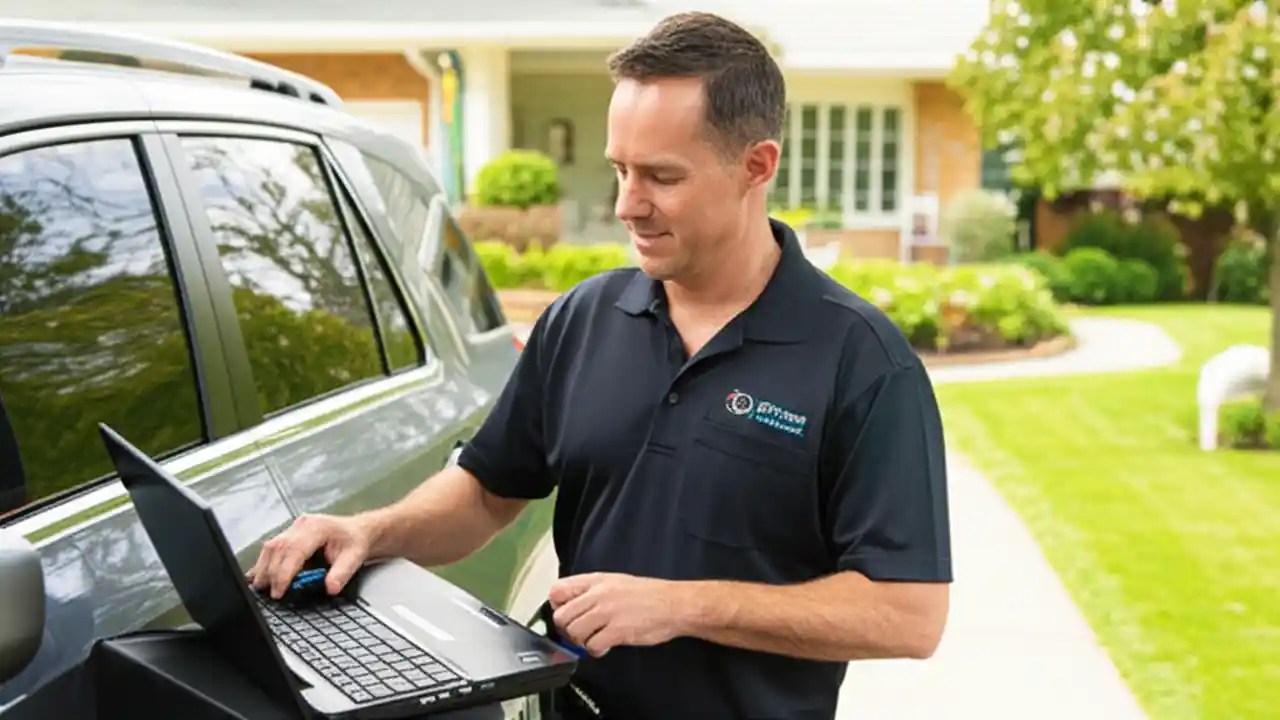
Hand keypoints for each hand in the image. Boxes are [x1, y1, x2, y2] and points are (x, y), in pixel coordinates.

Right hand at [246, 513, 369, 598]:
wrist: (358, 531)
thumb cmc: (355, 541)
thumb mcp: (355, 557)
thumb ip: (342, 573)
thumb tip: (330, 588)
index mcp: (318, 527)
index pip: (294, 550)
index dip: (284, 572)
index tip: (279, 591)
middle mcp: (303, 524)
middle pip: (278, 547)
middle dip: (270, 573)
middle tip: (269, 593)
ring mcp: (295, 527)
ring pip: (271, 546)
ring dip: (263, 567)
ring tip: (260, 586)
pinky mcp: (290, 533)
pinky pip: (272, 546)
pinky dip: (265, 562)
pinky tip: (259, 574)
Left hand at [548, 573, 690, 657]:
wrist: (674, 604)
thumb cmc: (649, 595)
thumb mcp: (616, 582)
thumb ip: (592, 591)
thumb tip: (571, 604)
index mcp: (596, 580)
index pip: (557, 591)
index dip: (557, 606)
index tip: (567, 615)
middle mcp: (598, 594)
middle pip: (561, 616)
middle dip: (567, 629)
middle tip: (580, 633)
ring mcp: (607, 612)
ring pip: (573, 632)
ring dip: (581, 641)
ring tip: (594, 640)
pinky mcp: (617, 630)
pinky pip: (592, 646)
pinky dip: (595, 651)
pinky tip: (604, 647)